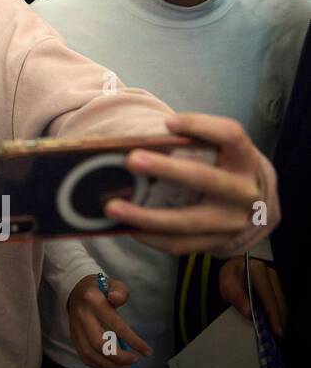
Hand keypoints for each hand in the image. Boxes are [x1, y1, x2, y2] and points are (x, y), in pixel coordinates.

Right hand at [67, 273, 150, 367]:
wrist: (76, 289)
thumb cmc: (101, 289)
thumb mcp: (114, 284)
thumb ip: (120, 291)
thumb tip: (117, 298)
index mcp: (93, 300)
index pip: (115, 325)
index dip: (132, 340)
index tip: (147, 351)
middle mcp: (82, 315)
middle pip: (98, 343)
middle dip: (119, 357)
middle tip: (135, 360)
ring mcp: (75, 327)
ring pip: (90, 353)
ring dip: (110, 365)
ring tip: (126, 365)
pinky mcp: (73, 336)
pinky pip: (84, 356)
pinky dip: (99, 365)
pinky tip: (112, 365)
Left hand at [104, 113, 277, 255]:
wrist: (255, 208)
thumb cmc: (223, 168)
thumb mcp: (220, 151)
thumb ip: (192, 143)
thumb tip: (132, 141)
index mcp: (245, 160)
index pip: (231, 135)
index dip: (201, 126)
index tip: (168, 123)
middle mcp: (244, 192)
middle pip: (205, 179)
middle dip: (167, 169)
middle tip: (131, 160)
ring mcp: (233, 222)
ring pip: (187, 220)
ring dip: (147, 216)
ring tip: (112, 208)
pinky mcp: (218, 243)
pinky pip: (180, 244)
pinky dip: (151, 237)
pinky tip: (128, 228)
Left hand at [218, 257, 285, 337]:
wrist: (234, 265)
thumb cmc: (229, 275)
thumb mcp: (226, 284)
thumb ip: (236, 297)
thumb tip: (249, 314)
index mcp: (257, 271)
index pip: (268, 296)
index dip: (273, 314)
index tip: (277, 329)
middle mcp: (271, 274)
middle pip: (279, 301)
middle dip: (280, 319)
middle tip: (279, 336)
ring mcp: (276, 279)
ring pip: (282, 302)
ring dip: (281, 317)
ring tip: (278, 333)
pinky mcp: (277, 285)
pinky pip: (280, 301)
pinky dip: (279, 313)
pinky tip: (277, 323)